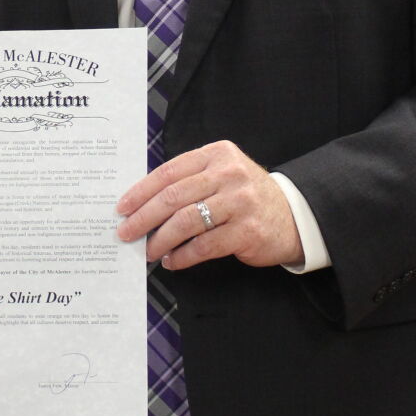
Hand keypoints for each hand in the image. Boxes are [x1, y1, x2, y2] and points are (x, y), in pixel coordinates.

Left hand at [117, 141, 302, 270]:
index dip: (141, 191)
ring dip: (160, 239)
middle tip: (125, 232)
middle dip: (143, 217)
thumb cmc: (246, 196)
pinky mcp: (247, 231)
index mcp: (217, 154)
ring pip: (186, 221)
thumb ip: (189, 181)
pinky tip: (172, 261)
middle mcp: (229, 174)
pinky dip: (182, 256)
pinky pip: (203, 246)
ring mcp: (239, 202)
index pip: (169, 171)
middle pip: (173, 196)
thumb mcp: (222, 175)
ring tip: (147, 250)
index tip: (122, 207)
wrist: (293, 216)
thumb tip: (143, 204)